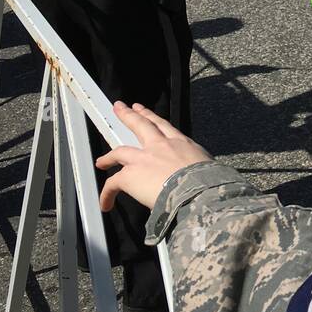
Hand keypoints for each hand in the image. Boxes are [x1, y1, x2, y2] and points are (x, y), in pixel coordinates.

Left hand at [95, 102, 211, 211]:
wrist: (197, 190)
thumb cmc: (209, 180)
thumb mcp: (207, 164)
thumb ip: (198, 164)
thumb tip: (204, 173)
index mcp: (180, 143)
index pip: (162, 126)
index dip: (150, 116)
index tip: (142, 110)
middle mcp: (160, 146)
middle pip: (140, 125)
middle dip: (128, 115)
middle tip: (119, 107)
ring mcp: (143, 159)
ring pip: (120, 151)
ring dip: (109, 156)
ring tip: (102, 161)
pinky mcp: (130, 176)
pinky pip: (112, 183)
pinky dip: (107, 194)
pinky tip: (105, 203)